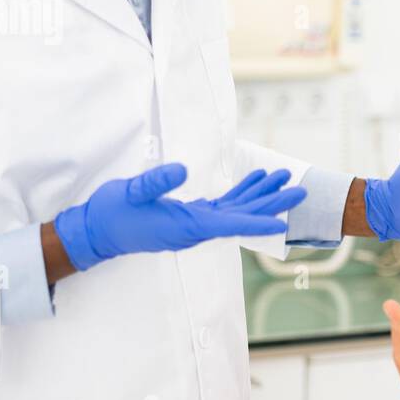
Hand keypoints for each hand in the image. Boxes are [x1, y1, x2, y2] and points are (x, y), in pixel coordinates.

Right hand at [54, 164, 306, 270]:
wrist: (99, 229)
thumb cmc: (114, 212)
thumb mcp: (131, 193)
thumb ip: (156, 182)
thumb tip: (183, 170)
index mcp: (187, 227)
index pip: (230, 225)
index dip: (257, 222)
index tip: (283, 221)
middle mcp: (197, 229)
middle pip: (243, 217)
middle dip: (272, 203)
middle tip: (300, 189)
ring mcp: (196, 223)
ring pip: (237, 210)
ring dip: (261, 195)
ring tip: (284, 177)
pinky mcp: (191, 216)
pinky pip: (224, 206)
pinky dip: (242, 193)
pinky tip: (256, 179)